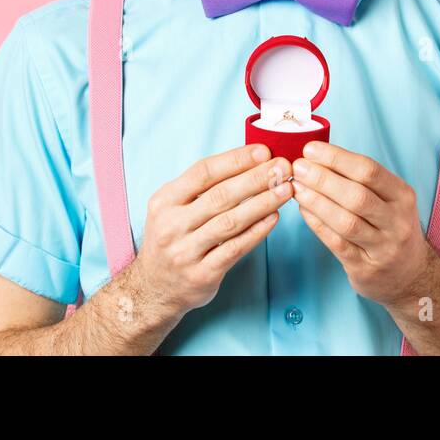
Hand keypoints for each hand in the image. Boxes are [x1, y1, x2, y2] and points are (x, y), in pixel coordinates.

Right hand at [134, 144, 291, 315]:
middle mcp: (171, 225)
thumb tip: (248, 161)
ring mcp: (185, 252)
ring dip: (262, 203)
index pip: (203, 173)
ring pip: (230, 222)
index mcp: (164, 201)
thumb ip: (201, 187)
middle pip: (220, 196)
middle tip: (282, 167)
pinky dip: (257, 232)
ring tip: (285, 189)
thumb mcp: (172, 207)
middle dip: (255, 178)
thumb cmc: (172, 237)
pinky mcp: (202, 275)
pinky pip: (235, 249)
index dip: (235, 160)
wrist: (154, 287)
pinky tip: (274, 217)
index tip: (263, 151)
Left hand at [291, 141, 432, 306]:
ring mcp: (383, 248)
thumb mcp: (390, 200)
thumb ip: (361, 180)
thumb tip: (318, 156)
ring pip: (346, 221)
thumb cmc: (390, 227)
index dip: (337, 158)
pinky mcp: (366, 268)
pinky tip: (304, 210)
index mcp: (403, 196)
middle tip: (298, 168)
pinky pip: (337, 243)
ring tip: (296, 188)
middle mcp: (397, 221)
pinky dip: (317, 224)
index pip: (369, 170)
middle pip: (357, 195)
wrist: (411, 276)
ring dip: (316, 201)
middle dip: (323, 179)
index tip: (311, 149)